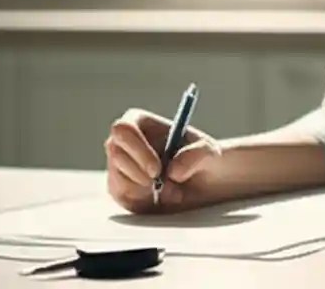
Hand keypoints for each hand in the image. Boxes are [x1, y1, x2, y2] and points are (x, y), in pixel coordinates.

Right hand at [104, 108, 221, 213]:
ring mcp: (119, 166)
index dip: (136, 149)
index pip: (123, 129)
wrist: (204, 182)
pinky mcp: (120, 189)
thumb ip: (195, 155)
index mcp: (140, 123)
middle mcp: (124, 142)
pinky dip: (144, 202)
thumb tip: (173, 171)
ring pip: (118, 180)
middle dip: (140, 174)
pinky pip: (123, 198)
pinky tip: (161, 198)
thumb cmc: (203, 158)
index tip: (156, 169)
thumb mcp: (208, 152)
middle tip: (164, 185)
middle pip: (116, 154)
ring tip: (171, 190)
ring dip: (146, 191)